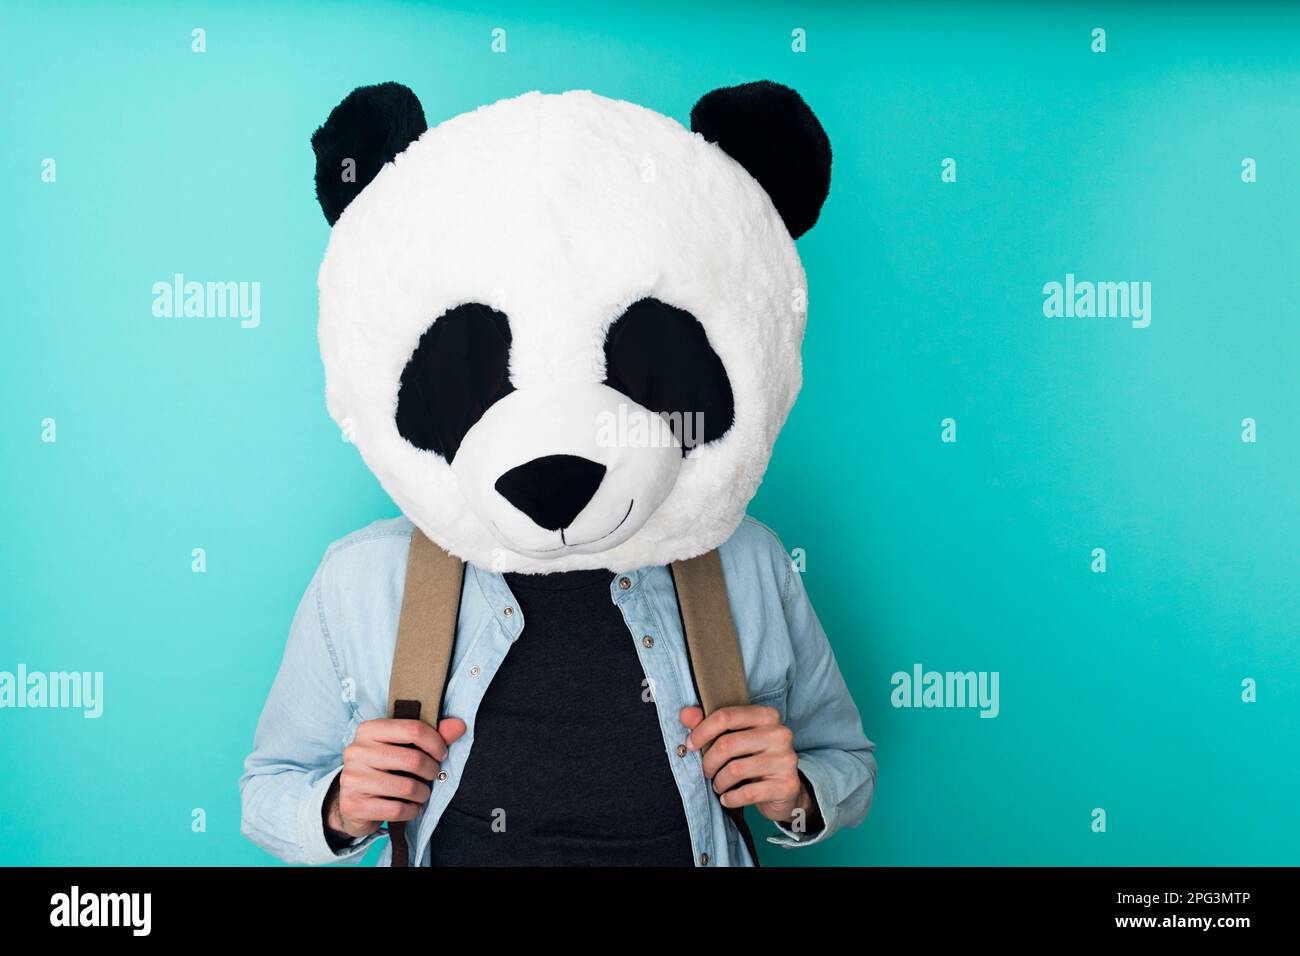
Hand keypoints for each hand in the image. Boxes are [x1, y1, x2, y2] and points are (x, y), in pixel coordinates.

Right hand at [325, 716, 466, 839]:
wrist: (354, 801)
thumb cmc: (384, 768)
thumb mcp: (404, 747)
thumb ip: (432, 735)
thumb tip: (459, 725)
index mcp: (369, 729)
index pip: (413, 729)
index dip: (436, 742)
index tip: (442, 753)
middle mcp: (356, 751)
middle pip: (413, 759)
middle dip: (431, 770)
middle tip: (433, 775)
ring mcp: (352, 779)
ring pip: (406, 787)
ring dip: (423, 793)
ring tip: (423, 793)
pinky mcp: (353, 805)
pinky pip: (396, 810)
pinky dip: (412, 811)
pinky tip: (412, 808)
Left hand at [679, 705, 817, 826]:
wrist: (784, 791)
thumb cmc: (754, 759)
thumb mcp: (735, 738)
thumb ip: (710, 725)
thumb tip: (685, 714)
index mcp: (767, 715)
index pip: (726, 716)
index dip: (702, 731)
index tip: (690, 745)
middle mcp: (780, 733)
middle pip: (728, 744)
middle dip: (709, 761)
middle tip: (706, 771)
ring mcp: (786, 759)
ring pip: (735, 769)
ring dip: (719, 781)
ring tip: (718, 785)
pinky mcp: (787, 784)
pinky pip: (748, 793)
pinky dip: (731, 798)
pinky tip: (727, 798)